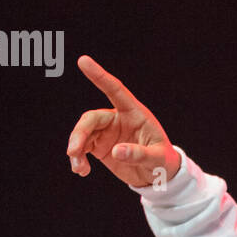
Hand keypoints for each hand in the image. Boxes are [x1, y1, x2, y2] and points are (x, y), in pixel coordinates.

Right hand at [67, 54, 179, 187]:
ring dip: (77, 149)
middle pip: (91, 119)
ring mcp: (106, 132)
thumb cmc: (163, 161)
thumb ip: (140, 154)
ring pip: (83, 134)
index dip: (100, 76)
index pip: (115, 90)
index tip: (83, 61)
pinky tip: (81, 170)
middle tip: (73, 151)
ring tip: (78, 168)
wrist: (159, 175)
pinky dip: (79, 159)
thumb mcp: (158, 158)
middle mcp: (116, 119)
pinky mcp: (99, 146)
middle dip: (79, 134)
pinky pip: (83, 148)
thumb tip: (117, 152)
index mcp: (134, 113)